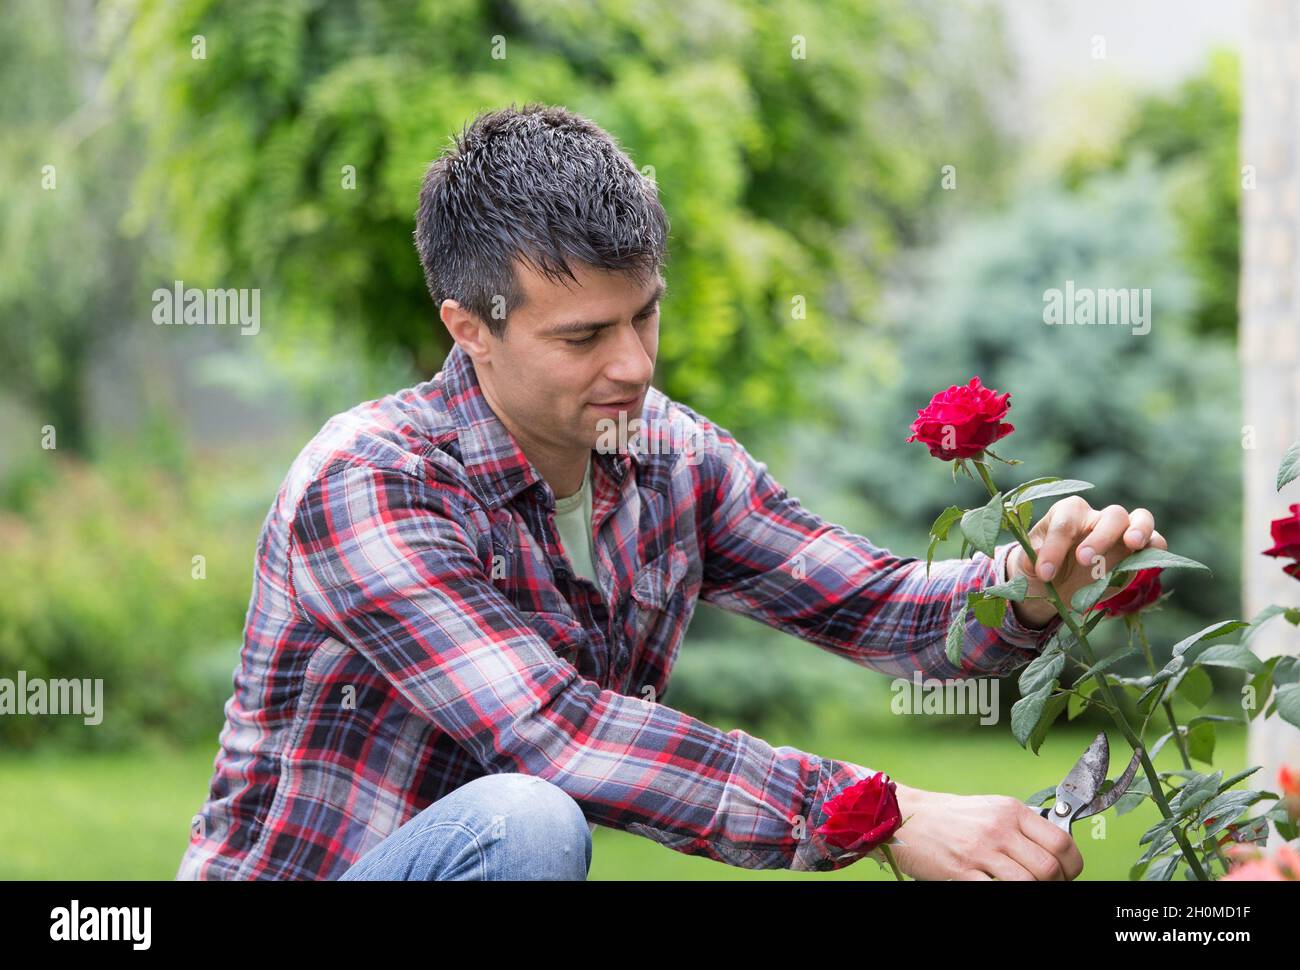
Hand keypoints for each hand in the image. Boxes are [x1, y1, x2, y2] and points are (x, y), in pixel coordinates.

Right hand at [890, 782, 1083, 879]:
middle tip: (1047, 887)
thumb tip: (1052, 851)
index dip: (1072, 866)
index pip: (1061, 841)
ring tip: (1026, 890)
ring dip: (1034, 891)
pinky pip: (997, 891)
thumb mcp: (989, 809)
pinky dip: (1007, 894)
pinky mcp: (961, 871)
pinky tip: (999, 888)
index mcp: (1010, 810)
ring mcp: (980, 850)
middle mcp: (999, 828)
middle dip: (1055, 884)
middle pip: (1049, 867)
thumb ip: (1019, 826)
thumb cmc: (949, 816)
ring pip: (1029, 882)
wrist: (903, 816)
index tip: (1066, 874)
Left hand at [1007, 497, 1166, 626]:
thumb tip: (1036, 559)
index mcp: (1066, 514)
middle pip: (1110, 515)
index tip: (1044, 573)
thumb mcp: (1027, 566)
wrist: (1056, 586)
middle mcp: (1096, 518)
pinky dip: (1156, 547)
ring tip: (1132, 543)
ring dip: (1138, 529)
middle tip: (1083, 560)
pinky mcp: (1138, 551)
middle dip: (1099, 537)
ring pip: (1140, 518)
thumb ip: (1029, 560)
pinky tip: (1149, 559)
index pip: (1065, 522)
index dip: (1054, 547)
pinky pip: (1156, 541)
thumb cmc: (1041, 569)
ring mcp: (1121, 532)